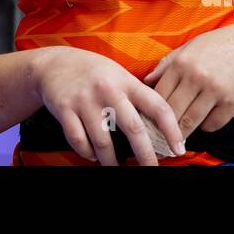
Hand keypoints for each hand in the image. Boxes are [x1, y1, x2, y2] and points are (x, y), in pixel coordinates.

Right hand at [31, 47, 185, 165]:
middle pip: (134, 129)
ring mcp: (85, 100)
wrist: (54, 63)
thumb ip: (137, 95)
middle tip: (152, 170)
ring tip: (117, 167)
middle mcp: (107, 90)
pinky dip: (88, 154)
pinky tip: (93, 155)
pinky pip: (79, 141)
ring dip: (112, 161)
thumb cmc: (93, 72)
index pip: (157, 106)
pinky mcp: (65, 109)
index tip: (179, 148)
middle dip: (146, 156)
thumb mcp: (118, 74)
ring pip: (104, 142)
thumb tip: (160, 126)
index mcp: (126, 81)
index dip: (172, 130)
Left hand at [142, 19, 233, 137]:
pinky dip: (206, 126)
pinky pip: (212, 124)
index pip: (159, 95)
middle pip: (173, 113)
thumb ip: (166, 64)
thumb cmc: (221, 45)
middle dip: (164, 128)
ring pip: (191, 122)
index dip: (152, 111)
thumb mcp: (189, 47)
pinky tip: (205, 120)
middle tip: (160, 136)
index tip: (149, 121)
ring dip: (183, 133)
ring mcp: (216, 91)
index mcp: (182, 63)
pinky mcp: (233, 103)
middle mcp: (197, 77)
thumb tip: (147, 80)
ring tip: (177, 138)